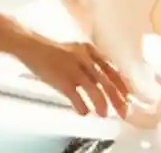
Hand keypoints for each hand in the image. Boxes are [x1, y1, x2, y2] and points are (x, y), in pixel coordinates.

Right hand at [14, 34, 130, 117]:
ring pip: (95, 90)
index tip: (128, 96)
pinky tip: (84, 112)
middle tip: (124, 111)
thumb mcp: (76, 51)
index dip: (122, 84)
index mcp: (90, 51)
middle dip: (118, 99)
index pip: (112, 69)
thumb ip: (90, 63)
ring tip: (104, 114)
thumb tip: (104, 82)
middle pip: (107, 81)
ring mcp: (74, 69)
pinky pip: (77, 98)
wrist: (32, 47)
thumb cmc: (53, 52)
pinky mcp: (62, 80)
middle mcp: (85, 58)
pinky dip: (82, 107)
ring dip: (102, 104)